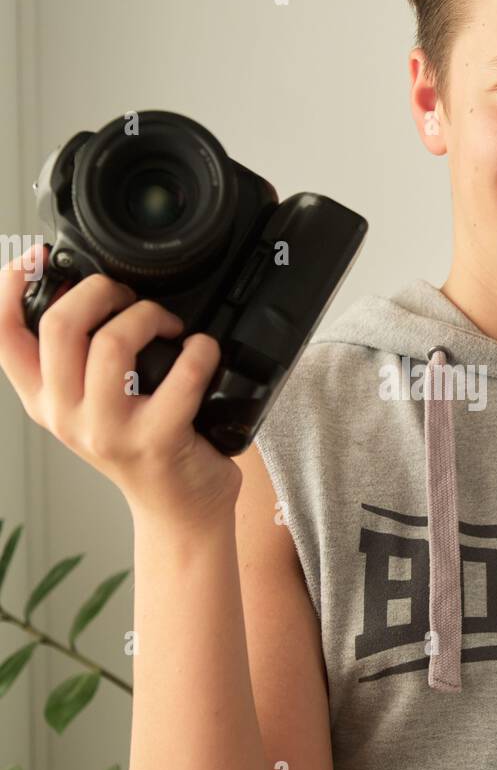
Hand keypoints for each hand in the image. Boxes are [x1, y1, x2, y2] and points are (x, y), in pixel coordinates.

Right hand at [0, 244, 241, 523]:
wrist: (181, 510)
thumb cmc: (143, 449)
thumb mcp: (93, 406)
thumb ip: (77, 360)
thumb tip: (83, 288)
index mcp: (45, 401)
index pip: (5, 339)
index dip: (9, 290)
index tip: (33, 259)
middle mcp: (66, 417)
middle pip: (60, 326)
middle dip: (100, 290)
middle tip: (128, 295)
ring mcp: (108, 432)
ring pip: (113, 344)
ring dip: (149, 316)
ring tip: (170, 326)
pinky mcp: (156, 441)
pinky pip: (181, 374)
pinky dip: (201, 351)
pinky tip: (203, 351)